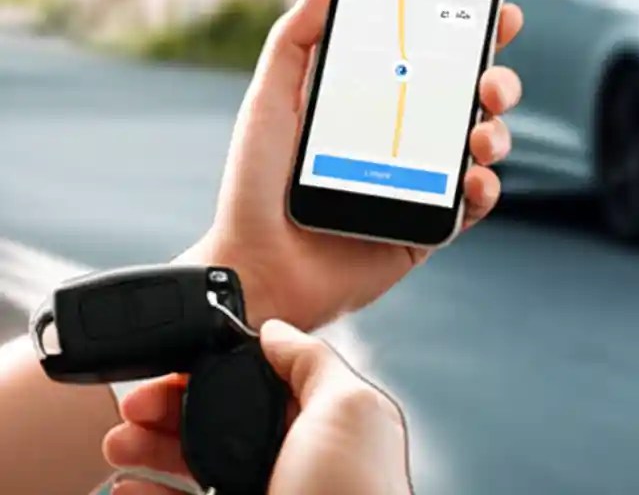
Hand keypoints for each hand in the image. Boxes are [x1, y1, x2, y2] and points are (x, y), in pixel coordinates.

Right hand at [103, 320, 411, 494]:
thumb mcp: (348, 410)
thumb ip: (313, 363)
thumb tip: (276, 331)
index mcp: (328, 425)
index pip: (264, 383)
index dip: (218, 369)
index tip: (175, 362)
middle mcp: (296, 461)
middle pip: (221, 422)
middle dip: (171, 409)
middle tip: (132, 407)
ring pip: (195, 466)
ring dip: (150, 450)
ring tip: (118, 445)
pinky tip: (126, 487)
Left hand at [177, 0, 523, 329]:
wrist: (255, 266)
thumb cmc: (254, 185)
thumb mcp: (270, 102)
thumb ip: (295, 41)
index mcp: (377, 101)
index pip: (435, 58)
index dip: (472, 32)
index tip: (497, 10)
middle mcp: (408, 138)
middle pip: (473, 99)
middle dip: (498, 81)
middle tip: (491, 81)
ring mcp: (424, 182)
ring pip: (483, 147)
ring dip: (498, 134)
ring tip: (480, 136)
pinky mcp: (429, 227)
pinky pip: (473, 206)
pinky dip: (484, 189)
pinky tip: (473, 180)